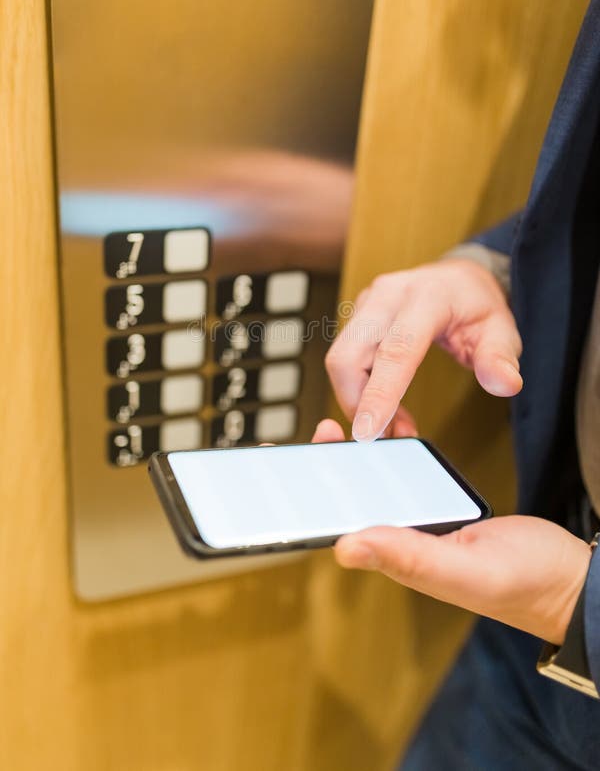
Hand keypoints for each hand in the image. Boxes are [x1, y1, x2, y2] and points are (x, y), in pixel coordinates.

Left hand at [311, 420, 590, 643]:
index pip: (339, 532)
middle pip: (350, 507)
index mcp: (401, 561)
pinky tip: (385, 441)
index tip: (278, 474)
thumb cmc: (525, 584)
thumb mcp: (466, 570)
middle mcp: (404, 545)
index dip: (305, 508)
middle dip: (324, 473)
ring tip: (337, 431)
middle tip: (316, 434)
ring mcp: (422, 528)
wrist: (570, 577)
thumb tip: (345, 546)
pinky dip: (390, 462)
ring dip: (352, 464)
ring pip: (374, 494)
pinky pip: (405, 487)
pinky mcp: (441, 513)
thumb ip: (410, 558)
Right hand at [325, 259, 522, 441]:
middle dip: (357, 403)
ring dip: (358, 400)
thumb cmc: (476, 305)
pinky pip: (345, 359)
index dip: (379, 394)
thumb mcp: (501, 329)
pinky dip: (359, 390)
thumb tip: (505, 385)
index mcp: (426, 297)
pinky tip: (387, 407)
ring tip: (394, 425)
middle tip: (388, 437)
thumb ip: (500, 357)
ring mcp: (367, 303)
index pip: (396, 350)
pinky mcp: (356, 315)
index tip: (367, 432)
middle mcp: (388, 295)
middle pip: (349, 356)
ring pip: (340, 361)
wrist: (456, 277)